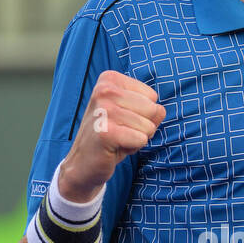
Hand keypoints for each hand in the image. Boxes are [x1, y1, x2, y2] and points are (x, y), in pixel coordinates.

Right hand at [58, 71, 165, 201]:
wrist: (83, 162)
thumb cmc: (111, 135)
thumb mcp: (132, 115)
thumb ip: (151, 109)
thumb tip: (160, 110)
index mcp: (109, 80)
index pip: (152, 96)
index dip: (142, 114)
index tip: (121, 120)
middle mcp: (104, 90)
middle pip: (153, 109)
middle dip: (142, 127)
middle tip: (120, 132)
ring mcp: (104, 110)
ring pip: (148, 127)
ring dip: (136, 139)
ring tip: (116, 140)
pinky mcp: (106, 131)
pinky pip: (141, 139)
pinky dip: (132, 148)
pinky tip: (114, 148)